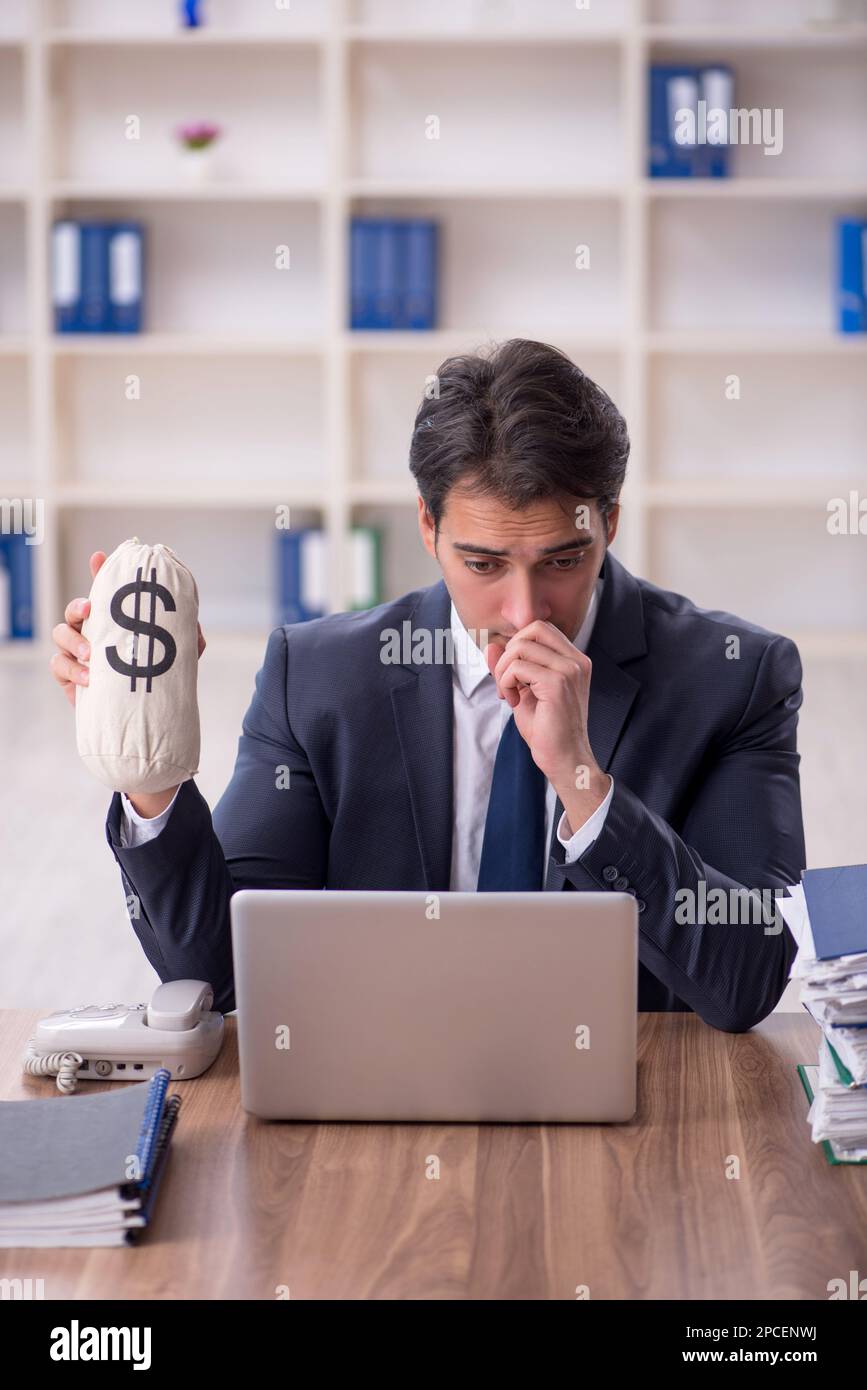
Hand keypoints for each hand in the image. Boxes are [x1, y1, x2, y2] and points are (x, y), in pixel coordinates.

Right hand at [51, 550, 206, 816]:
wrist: (142, 726)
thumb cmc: (157, 684)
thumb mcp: (178, 663)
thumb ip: (188, 643)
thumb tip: (197, 628)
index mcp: (117, 623)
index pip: (104, 592)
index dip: (99, 571)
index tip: (99, 556)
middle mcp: (93, 633)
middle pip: (74, 608)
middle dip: (79, 605)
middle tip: (90, 611)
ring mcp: (78, 655)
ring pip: (61, 633)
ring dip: (74, 640)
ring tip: (93, 655)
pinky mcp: (69, 679)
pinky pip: (59, 665)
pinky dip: (71, 669)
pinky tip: (89, 678)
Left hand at [485, 620, 608, 818]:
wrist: (564, 759)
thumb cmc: (547, 729)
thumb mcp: (524, 691)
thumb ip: (509, 666)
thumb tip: (490, 644)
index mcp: (574, 660)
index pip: (540, 629)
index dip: (517, 645)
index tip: (512, 674)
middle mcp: (577, 660)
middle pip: (532, 629)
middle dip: (509, 652)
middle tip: (507, 682)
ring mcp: (569, 670)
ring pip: (520, 647)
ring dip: (504, 671)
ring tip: (509, 694)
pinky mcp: (558, 683)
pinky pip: (516, 667)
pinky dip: (506, 682)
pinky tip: (513, 702)